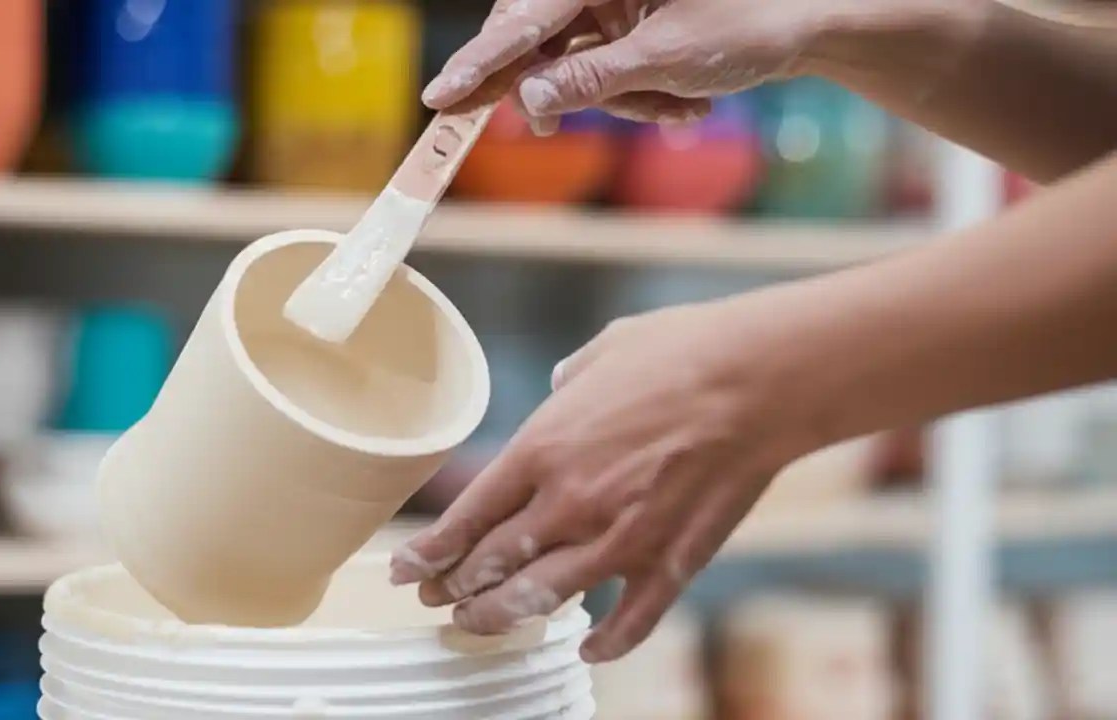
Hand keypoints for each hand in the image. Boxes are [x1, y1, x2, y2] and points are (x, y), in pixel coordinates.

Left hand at [389, 302, 816, 662]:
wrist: (757, 377)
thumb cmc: (680, 352)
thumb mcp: (603, 352)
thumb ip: (568, 382)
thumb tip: (559, 391)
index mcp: (543, 449)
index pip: (468, 517)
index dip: (429, 552)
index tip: (405, 570)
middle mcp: (569, 502)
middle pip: (493, 565)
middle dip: (454, 588)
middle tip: (434, 600)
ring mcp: (620, 539)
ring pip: (542, 600)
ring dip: (502, 618)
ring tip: (477, 626)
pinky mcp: (671, 561)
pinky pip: (629, 621)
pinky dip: (605, 643)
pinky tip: (586, 650)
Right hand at [422, 0, 826, 130]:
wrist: (816, 22)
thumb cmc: (751, 23)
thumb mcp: (666, 57)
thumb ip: (591, 78)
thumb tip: (529, 100)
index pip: (525, 17)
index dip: (481, 61)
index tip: (441, 96)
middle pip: (539, 41)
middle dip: (559, 90)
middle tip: (540, 129)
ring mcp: (615, 5)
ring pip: (575, 67)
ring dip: (621, 103)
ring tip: (681, 108)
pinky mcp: (629, 27)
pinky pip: (607, 74)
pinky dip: (640, 98)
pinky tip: (687, 105)